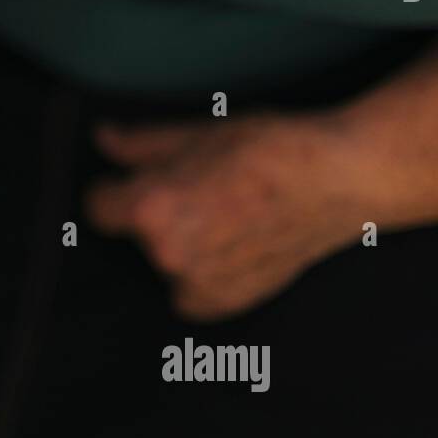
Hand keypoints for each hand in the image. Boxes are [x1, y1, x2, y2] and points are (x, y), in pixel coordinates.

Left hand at [85, 113, 367, 318]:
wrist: (338, 179)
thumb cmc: (271, 149)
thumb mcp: (196, 133)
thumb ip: (140, 145)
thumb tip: (103, 140)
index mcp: (153, 209)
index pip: (98, 207)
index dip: (114, 189)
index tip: (130, 183)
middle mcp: (169, 254)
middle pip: (135, 234)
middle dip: (154, 213)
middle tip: (197, 191)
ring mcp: (198, 284)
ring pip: (164, 262)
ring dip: (180, 243)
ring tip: (223, 215)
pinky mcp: (225, 303)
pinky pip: (190, 292)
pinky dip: (202, 274)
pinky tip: (232, 244)